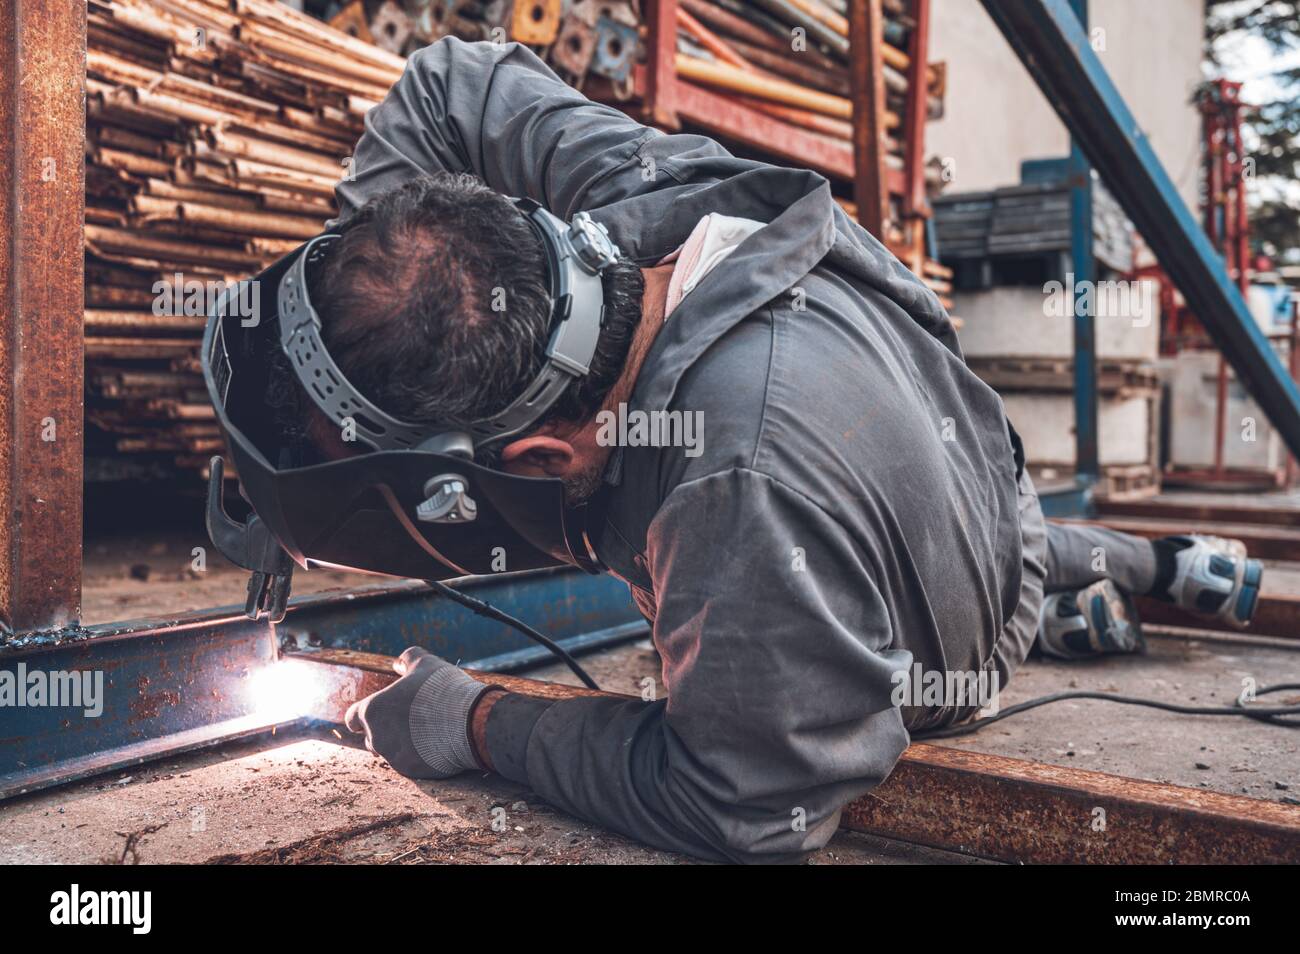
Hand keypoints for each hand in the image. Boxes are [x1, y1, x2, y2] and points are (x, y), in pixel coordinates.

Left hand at [344, 647, 492, 778]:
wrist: (470, 722)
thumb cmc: (444, 689)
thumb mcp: (425, 663)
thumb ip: (407, 659)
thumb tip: (398, 663)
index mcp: (372, 710)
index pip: (352, 718)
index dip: (362, 715)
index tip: (376, 713)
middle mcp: (376, 737)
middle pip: (370, 738)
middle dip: (384, 731)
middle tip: (408, 722)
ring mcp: (393, 757)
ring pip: (389, 753)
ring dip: (401, 745)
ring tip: (425, 732)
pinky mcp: (412, 772)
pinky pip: (410, 764)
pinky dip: (418, 756)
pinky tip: (436, 744)